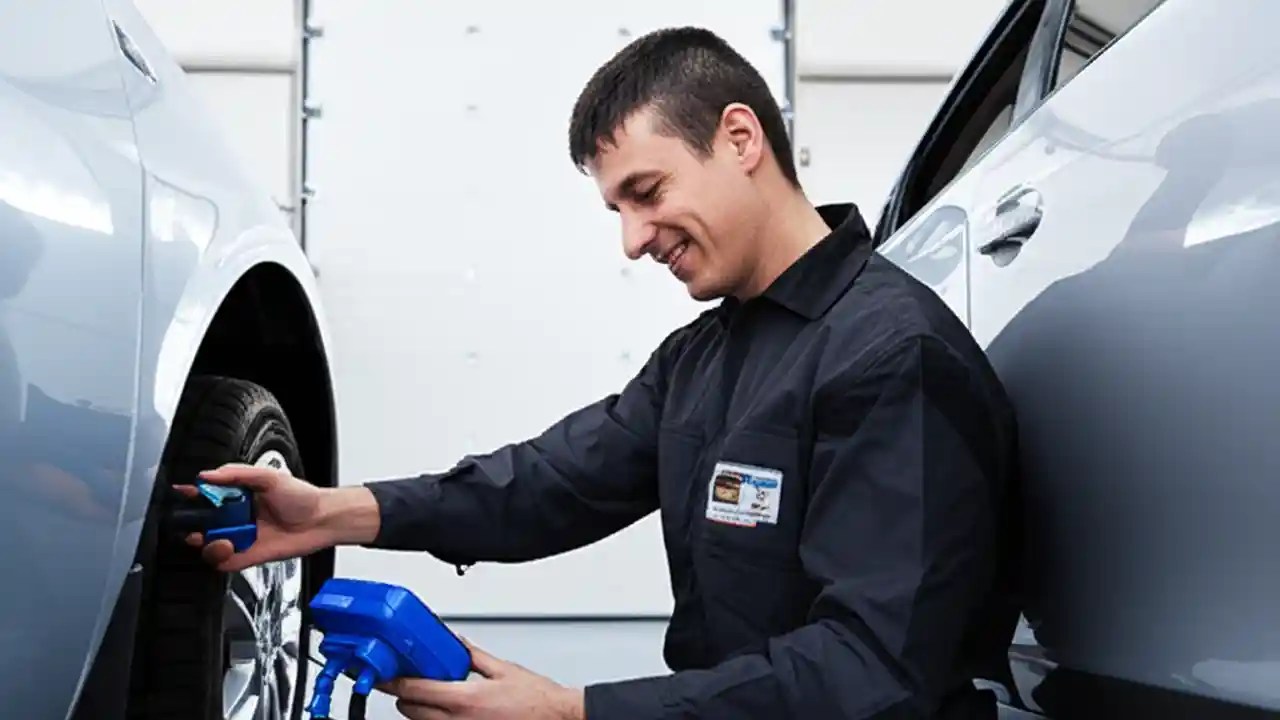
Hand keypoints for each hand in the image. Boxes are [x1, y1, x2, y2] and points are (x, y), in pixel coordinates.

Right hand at [175, 462, 378, 571]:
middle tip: (198, 522)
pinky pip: (226, 562)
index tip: (182, 495)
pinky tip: (228, 548)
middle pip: (205, 523)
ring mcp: (243, 536)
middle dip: (196, 524)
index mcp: (240, 495)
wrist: (323, 520)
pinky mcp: (250, 555)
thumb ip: (237, 474)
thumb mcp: (269, 477)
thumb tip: (208, 475)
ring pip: (211, 544)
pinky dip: (221, 559)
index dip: (193, 496)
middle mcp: (239, 517)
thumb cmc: (303, 497)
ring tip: (219, 537)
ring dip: (208, 543)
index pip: (208, 496)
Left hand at [381, 641, 583, 719]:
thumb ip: (473, 655)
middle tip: (408, 680)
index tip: (384, 676)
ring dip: (419, 709)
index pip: (416, 690)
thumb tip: (456, 642)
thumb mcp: (502, 668)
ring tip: (430, 693)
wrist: (555, 717)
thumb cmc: (535, 699)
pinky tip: (448, 708)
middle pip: (411, 711)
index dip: (394, 682)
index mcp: (466, 698)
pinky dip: (437, 719)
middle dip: (405, 695)